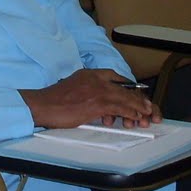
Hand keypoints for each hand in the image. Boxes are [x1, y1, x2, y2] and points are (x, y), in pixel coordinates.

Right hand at [21, 69, 159, 129]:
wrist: (43, 105)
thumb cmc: (54, 101)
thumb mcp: (73, 87)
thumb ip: (87, 90)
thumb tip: (99, 103)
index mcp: (88, 74)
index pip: (114, 75)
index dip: (127, 84)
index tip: (134, 92)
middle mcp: (95, 79)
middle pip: (124, 86)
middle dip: (137, 97)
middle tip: (147, 105)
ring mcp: (97, 90)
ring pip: (125, 97)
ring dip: (138, 106)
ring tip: (147, 113)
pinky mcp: (98, 103)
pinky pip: (120, 107)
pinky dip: (131, 112)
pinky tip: (136, 117)